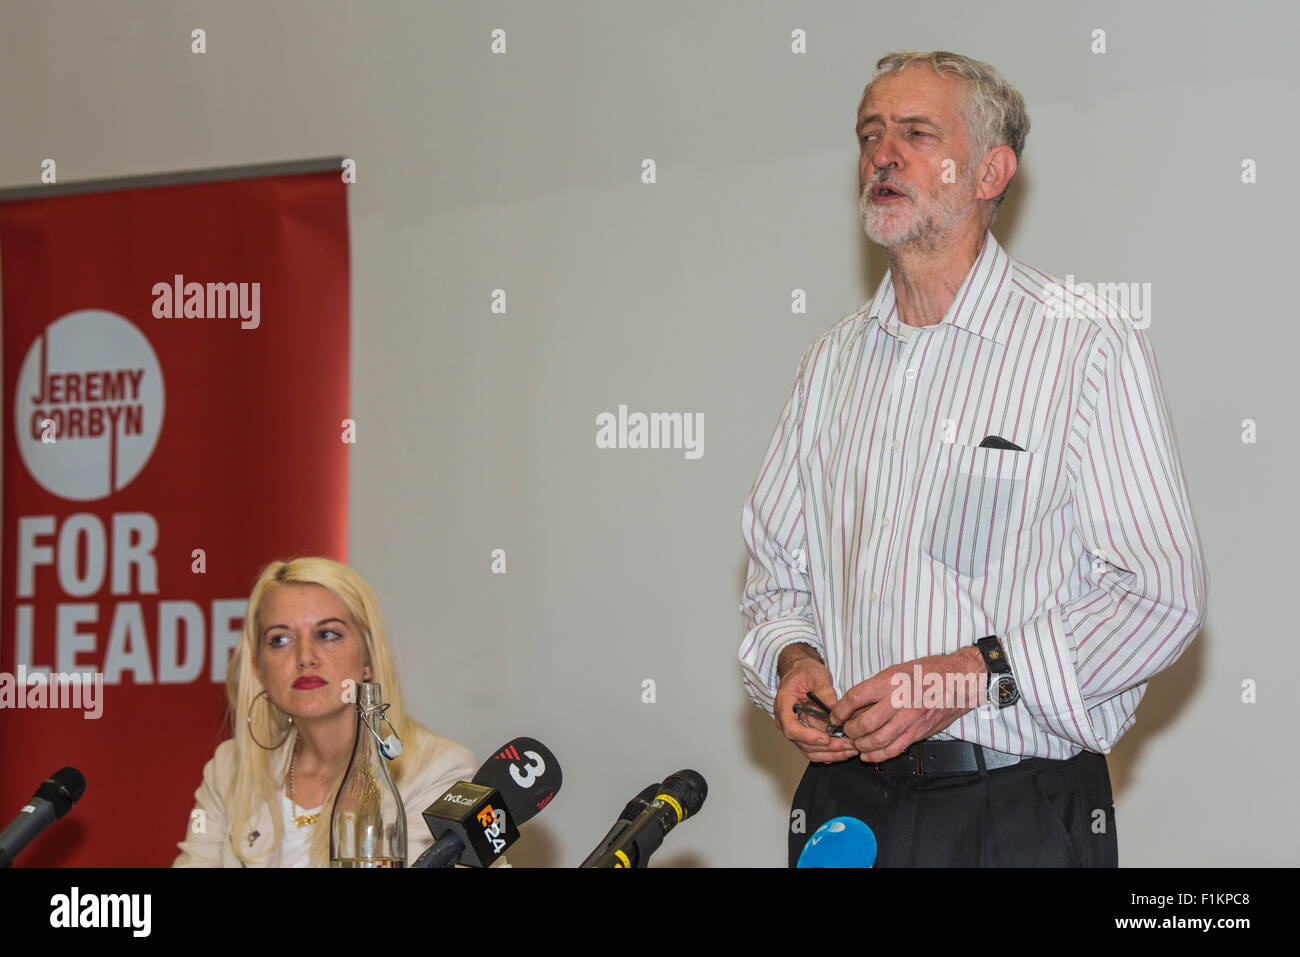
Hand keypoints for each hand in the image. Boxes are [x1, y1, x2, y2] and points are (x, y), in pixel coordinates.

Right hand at [774, 644, 859, 762]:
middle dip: (828, 748)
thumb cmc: (805, 672)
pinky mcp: (806, 735)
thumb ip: (824, 691)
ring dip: (831, 754)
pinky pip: (817, 750)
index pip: (791, 728)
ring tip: (851, 749)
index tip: (827, 738)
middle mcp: (787, 721)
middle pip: (803, 744)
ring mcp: (796, 729)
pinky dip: (831, 753)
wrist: (802, 673)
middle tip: (848, 744)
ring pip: (811, 751)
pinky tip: (846, 749)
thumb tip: (834, 707)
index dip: (808, 736)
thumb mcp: (815, 675)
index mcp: (784, 705)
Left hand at [829, 648, 985, 762]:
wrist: (959, 680)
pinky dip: (877, 755)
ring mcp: (910, 719)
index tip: (835, 715)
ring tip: (854, 743)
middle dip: (849, 731)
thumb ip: (876, 688)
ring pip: (877, 741)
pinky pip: (894, 749)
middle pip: (864, 724)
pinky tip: (868, 754)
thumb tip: (854, 704)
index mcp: (890, 681)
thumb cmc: (928, 672)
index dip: (840, 710)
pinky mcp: (919, 732)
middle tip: (844, 731)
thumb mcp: (897, 670)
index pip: (855, 698)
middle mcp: (899, 701)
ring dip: (860, 745)